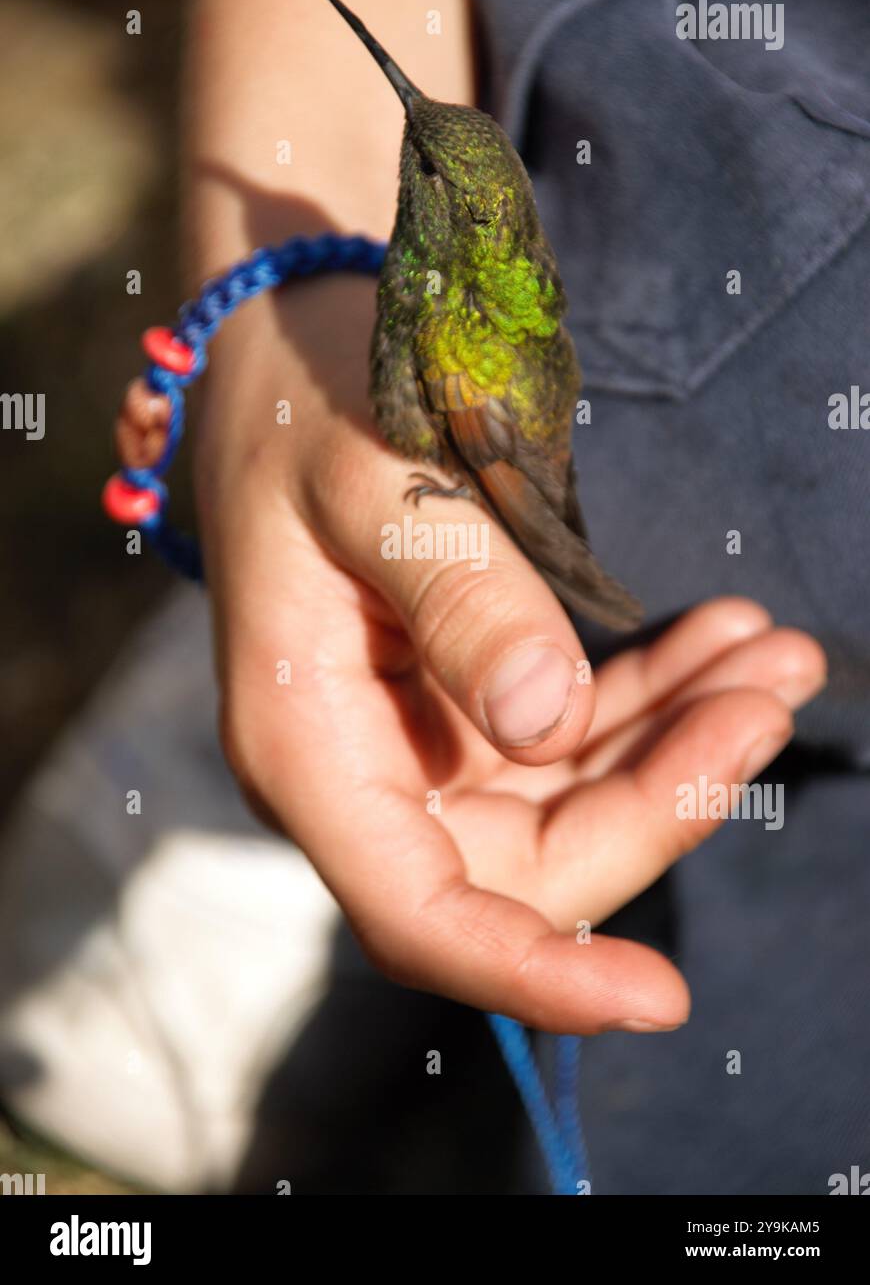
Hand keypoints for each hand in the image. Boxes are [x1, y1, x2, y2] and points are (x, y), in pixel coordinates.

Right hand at [195, 278, 826, 1034]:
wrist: (284, 365)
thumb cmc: (302, 411)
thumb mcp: (373, 482)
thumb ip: (456, 598)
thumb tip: (552, 722)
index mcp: (305, 746)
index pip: (418, 914)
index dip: (532, 975)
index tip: (657, 1000)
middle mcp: (363, 771)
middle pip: (530, 862)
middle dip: (661, 802)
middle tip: (767, 697)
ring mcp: (420, 741)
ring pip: (570, 798)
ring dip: (679, 743)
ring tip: (773, 657)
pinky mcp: (465, 701)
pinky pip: (574, 734)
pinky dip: (655, 696)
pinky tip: (723, 638)